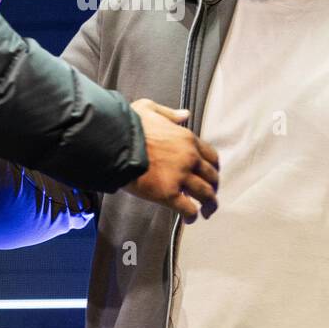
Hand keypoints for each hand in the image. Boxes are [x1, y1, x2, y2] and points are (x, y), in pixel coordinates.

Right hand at [124, 99, 219, 222]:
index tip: (211, 174)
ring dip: (209, 204)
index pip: (210, 155)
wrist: (115, 142)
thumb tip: (185, 114)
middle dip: (213, 187)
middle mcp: (189, 158)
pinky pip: (187, 208)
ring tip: (207, 212)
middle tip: (210, 195)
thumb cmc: (129, 125)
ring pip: (205, 194)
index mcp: (186, 139)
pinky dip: (191, 215)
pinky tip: (189, 218)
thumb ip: (169, 113)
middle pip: (212, 176)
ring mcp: (180, 176)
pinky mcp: (168, 193)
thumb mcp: (149, 108)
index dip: (213, 167)